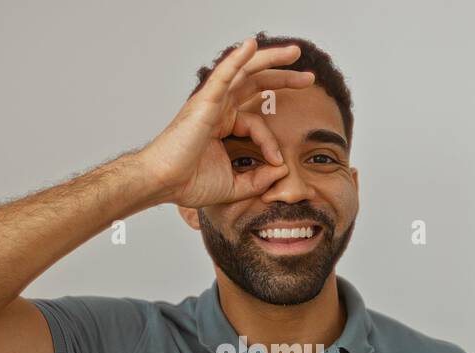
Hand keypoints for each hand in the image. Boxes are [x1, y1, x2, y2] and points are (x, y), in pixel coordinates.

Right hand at [139, 38, 315, 207]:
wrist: (165, 184)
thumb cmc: (189, 183)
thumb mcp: (236, 185)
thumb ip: (259, 178)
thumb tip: (282, 169)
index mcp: (224, 124)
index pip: (258, 123)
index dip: (272, 142)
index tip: (277, 162)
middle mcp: (219, 108)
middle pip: (256, 82)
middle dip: (284, 77)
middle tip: (309, 77)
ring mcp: (212, 102)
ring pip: (245, 71)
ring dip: (271, 59)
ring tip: (295, 53)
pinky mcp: (205, 101)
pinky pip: (224, 74)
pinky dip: (237, 58)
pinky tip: (251, 45)